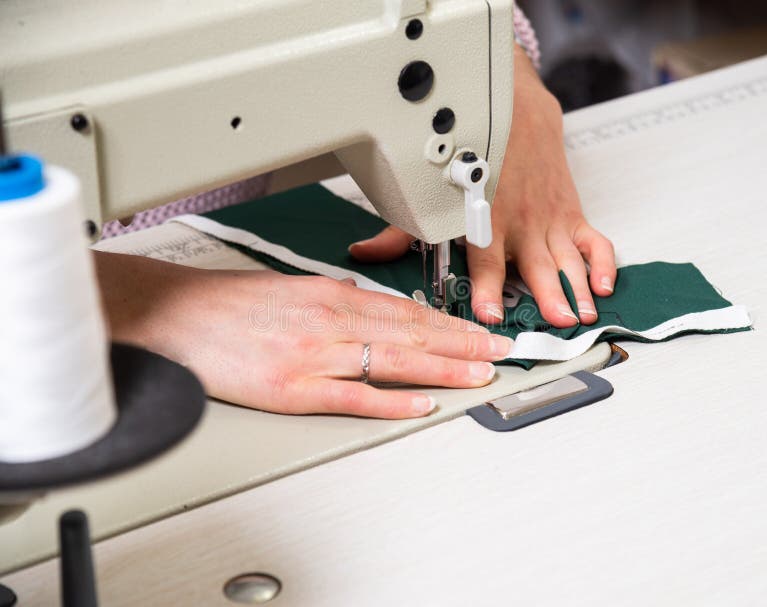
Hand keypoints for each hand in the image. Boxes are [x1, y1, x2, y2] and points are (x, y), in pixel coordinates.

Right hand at [94, 251, 513, 418]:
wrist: (177, 317)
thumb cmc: (228, 304)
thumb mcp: (290, 287)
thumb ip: (333, 298)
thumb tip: (365, 303)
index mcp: (331, 295)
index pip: (406, 311)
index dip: (449, 323)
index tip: (478, 332)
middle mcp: (330, 320)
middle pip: (411, 332)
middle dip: (463, 343)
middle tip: (501, 352)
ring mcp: (314, 354)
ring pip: (393, 360)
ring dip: (443, 367)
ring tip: (479, 374)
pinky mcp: (292, 388)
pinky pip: (351, 395)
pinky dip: (390, 400)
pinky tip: (420, 403)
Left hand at [349, 45, 615, 328]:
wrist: (515, 110)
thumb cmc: (472, 156)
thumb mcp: (430, 194)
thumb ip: (400, 231)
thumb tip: (364, 253)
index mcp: (485, 219)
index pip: (486, 261)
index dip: (488, 288)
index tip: (490, 313)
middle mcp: (520, 221)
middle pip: (536, 265)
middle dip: (548, 294)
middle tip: (557, 322)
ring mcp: (548, 218)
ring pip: (567, 258)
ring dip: (578, 288)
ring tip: (583, 316)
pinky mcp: (570, 212)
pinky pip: (593, 239)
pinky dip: (603, 262)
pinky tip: (603, 285)